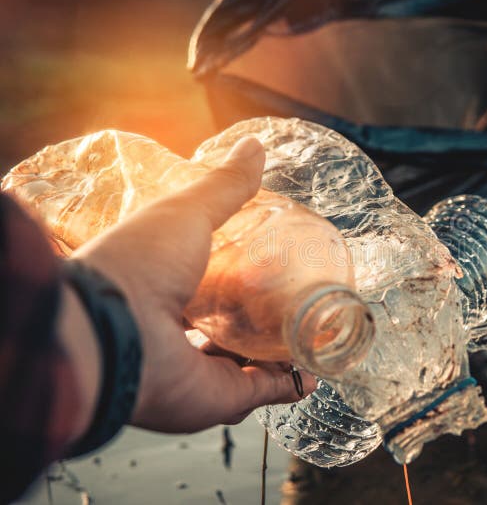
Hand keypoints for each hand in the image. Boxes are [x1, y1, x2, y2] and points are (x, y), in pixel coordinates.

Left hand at [72, 137, 316, 432]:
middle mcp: (178, 330)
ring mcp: (197, 368)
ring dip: (278, 353)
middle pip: (228, 325)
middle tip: (296, 299)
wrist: (114, 334)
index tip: (266, 262)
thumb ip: (224, 187)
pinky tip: (312, 373)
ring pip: (246, 363)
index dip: (236, 274)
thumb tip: (255, 147)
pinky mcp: (217, 396)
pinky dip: (288, 385)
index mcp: (165, 287)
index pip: (207, 282)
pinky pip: (261, 393)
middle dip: (260, 317)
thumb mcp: (185, 214)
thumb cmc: (137, 265)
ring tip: (313, 333)